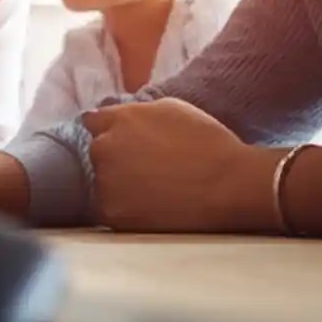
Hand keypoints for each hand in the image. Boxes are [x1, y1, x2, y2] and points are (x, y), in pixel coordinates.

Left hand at [83, 99, 280, 233]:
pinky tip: (150, 207)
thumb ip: (136, 112)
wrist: (228, 185)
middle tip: (147, 168)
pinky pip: (109, 208)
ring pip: (102, 182)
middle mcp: (104, 148)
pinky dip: (124, 209)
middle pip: (98, 152)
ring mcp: (105, 182)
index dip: (107, 130)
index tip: (121, 140)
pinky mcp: (111, 212)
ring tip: (153, 189)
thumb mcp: (172, 108)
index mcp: (119, 120)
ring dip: (117, 184)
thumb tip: (115, 114)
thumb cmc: (208, 143)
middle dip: (115, 157)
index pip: (93, 122)